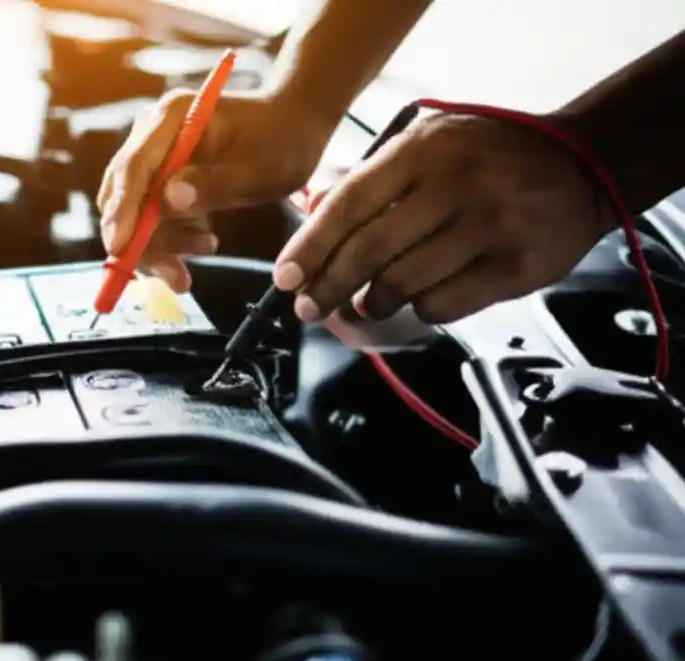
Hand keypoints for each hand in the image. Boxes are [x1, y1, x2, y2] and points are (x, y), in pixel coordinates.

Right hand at [97, 91, 333, 290]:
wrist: (295, 125)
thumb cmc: (282, 142)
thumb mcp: (259, 169)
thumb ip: (214, 184)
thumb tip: (168, 200)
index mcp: (172, 119)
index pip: (133, 168)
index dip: (122, 210)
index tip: (120, 248)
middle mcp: (152, 133)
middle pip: (124, 193)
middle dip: (142, 239)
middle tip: (174, 276)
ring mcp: (155, 154)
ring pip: (135, 210)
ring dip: (162, 243)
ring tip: (207, 248)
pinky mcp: (163, 175)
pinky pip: (153, 214)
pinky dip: (172, 237)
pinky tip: (205, 241)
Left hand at [272, 112, 614, 325]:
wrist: (582, 165)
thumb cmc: (489, 157)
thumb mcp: (430, 144)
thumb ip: (373, 178)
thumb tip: (311, 213)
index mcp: (423, 150)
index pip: (348, 205)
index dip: (310, 247)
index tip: (286, 277)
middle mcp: (455, 185)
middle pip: (369, 252)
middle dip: (328, 287)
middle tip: (308, 307)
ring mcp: (490, 227)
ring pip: (402, 284)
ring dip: (373, 301)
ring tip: (367, 302)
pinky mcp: (516, 267)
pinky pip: (443, 304)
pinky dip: (420, 308)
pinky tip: (420, 297)